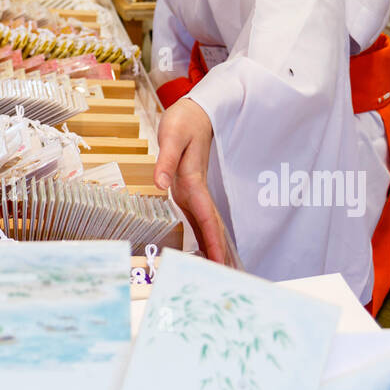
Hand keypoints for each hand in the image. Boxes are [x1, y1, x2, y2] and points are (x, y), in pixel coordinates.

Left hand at [154, 97, 226, 262]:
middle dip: (221, 252)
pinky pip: (202, 218)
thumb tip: (161, 183)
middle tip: (229, 278)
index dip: (213, 240)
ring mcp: (196, 191)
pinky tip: (207, 249)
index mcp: (193, 181)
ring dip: (217, 247)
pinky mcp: (191, 190)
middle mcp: (197, 190)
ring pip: (209, 224)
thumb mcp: (172, 135)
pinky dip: (208, 235)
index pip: (206, 217)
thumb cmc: (184, 122)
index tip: (221, 261)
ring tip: (226, 271)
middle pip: (212, 226)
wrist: (197, 112)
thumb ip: (166, 159)